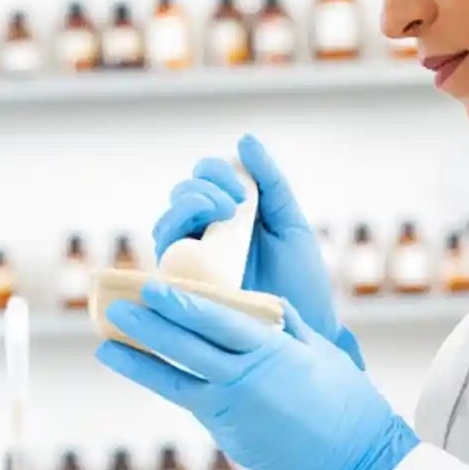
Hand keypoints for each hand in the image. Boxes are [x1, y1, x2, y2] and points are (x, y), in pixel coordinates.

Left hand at [96, 282, 418, 469]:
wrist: (358, 461)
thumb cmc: (347, 402)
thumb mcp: (320, 351)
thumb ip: (287, 325)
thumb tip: (263, 301)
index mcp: (272, 351)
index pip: (217, 320)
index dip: (182, 303)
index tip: (152, 287)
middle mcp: (246, 379)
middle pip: (187, 347)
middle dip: (148, 326)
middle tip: (117, 307)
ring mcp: (233, 410)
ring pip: (176, 380)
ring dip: (138, 360)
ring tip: (107, 345)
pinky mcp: (228, 434)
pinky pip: (191, 403)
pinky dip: (164, 385)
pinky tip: (143, 372)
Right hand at [152, 134, 362, 364]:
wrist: (307, 330)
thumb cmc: (300, 278)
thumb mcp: (290, 225)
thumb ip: (271, 183)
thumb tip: (244, 139)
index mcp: (229, 214)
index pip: (205, 177)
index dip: (215, 174)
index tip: (241, 192)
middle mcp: (204, 234)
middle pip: (181, 197)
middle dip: (200, 192)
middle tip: (229, 207)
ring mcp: (191, 262)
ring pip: (166, 225)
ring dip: (184, 212)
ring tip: (215, 218)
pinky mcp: (184, 291)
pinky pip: (162, 266)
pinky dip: (169, 251)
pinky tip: (190, 251)